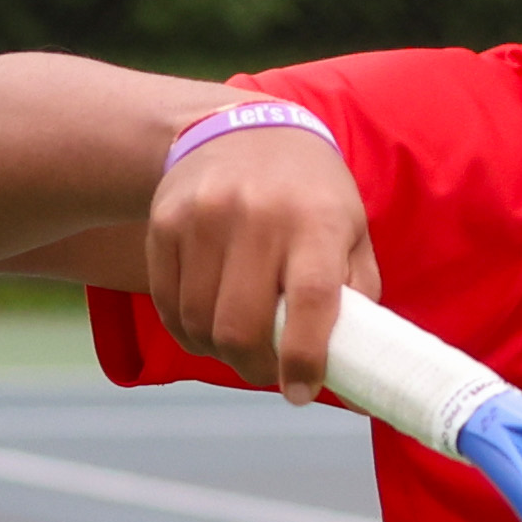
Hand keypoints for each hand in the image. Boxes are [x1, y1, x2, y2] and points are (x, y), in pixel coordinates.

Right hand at [145, 126, 381, 403]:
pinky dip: (188, 330)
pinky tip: (208, 324)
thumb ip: (355, 291)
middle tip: (267, 372)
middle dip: (254, 366)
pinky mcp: (166, 224)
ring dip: (218, 352)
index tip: (301, 391)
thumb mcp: (350, 227)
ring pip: (199, 323)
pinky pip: (168, 304)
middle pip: (241, 325)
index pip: (311, 300)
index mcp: (317, 220)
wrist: (241, 129)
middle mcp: (259, 216)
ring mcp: (205, 218)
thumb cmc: (311, 191)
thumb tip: (353, 357)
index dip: (305, 358)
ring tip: (239, 346)